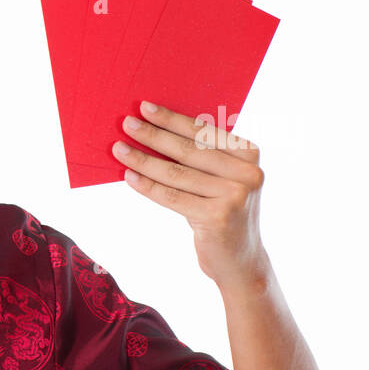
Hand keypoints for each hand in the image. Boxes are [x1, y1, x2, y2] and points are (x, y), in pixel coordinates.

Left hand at [111, 100, 267, 289]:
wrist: (240, 261)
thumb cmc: (221, 213)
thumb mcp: (220, 181)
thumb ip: (201, 158)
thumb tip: (154, 130)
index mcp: (249, 155)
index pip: (203, 132)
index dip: (172, 119)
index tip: (145, 108)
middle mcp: (248, 173)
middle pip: (189, 150)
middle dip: (153, 135)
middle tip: (126, 123)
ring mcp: (236, 196)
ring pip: (177, 174)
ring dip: (143, 160)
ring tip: (119, 149)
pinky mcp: (219, 217)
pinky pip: (172, 197)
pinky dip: (147, 186)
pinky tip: (129, 176)